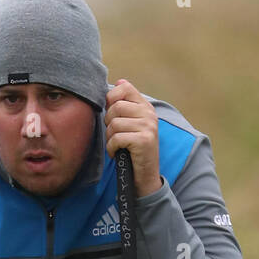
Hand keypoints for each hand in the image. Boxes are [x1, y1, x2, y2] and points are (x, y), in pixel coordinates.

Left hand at [104, 78, 161, 197]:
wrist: (145, 176)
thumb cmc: (133, 150)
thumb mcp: (132, 124)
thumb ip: (126, 105)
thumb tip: (119, 81)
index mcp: (145, 107)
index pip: (124, 88)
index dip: (111, 98)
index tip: (112, 114)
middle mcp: (149, 114)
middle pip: (115, 107)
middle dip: (108, 123)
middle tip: (114, 135)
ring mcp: (148, 127)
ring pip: (114, 124)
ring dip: (109, 138)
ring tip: (116, 145)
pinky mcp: (144, 140)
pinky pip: (116, 138)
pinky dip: (112, 148)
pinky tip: (117, 153)